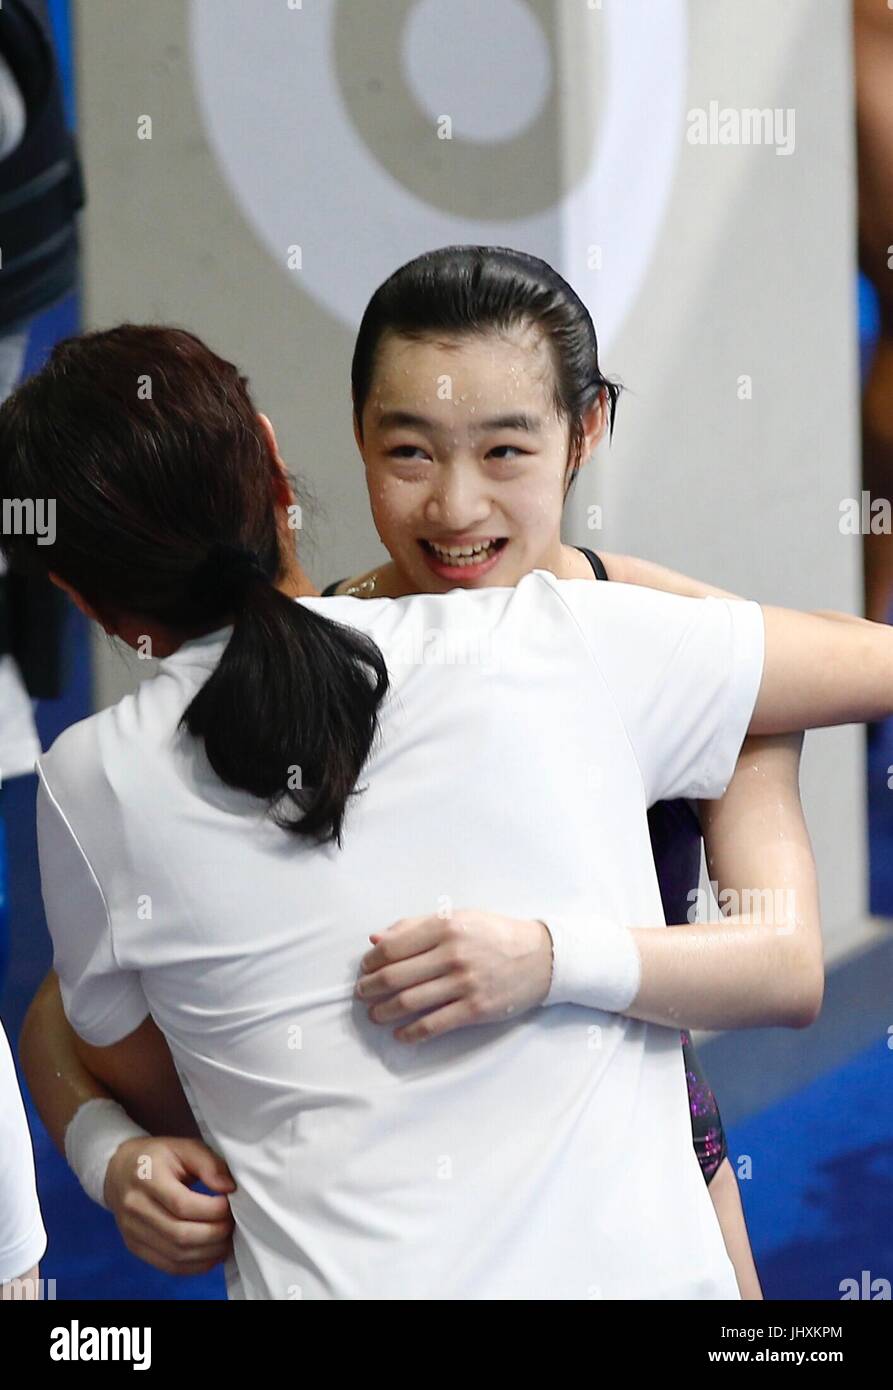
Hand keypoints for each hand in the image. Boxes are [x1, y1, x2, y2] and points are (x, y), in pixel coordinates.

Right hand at [104, 1135, 235, 1275]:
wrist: (119, 1170)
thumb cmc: (158, 1156)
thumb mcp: (184, 1147)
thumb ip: (209, 1163)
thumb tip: (229, 1188)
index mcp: (146, 1177)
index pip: (181, 1204)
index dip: (212, 1209)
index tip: (229, 1203)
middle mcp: (134, 1207)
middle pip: (180, 1234)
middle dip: (214, 1233)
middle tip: (232, 1224)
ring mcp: (132, 1231)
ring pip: (176, 1255)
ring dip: (208, 1252)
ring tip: (226, 1240)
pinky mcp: (135, 1247)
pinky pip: (168, 1266)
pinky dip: (195, 1265)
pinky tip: (211, 1253)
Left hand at [355, 910, 552, 1042]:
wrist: (541, 956)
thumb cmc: (494, 934)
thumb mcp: (458, 918)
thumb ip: (415, 926)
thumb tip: (376, 940)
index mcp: (446, 926)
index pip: (392, 947)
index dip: (371, 961)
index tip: (365, 968)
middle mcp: (453, 954)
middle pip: (395, 976)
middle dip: (370, 988)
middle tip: (362, 993)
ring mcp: (464, 983)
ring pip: (409, 1002)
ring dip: (383, 1012)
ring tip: (375, 1014)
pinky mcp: (475, 1009)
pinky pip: (433, 1025)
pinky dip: (410, 1033)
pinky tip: (400, 1034)